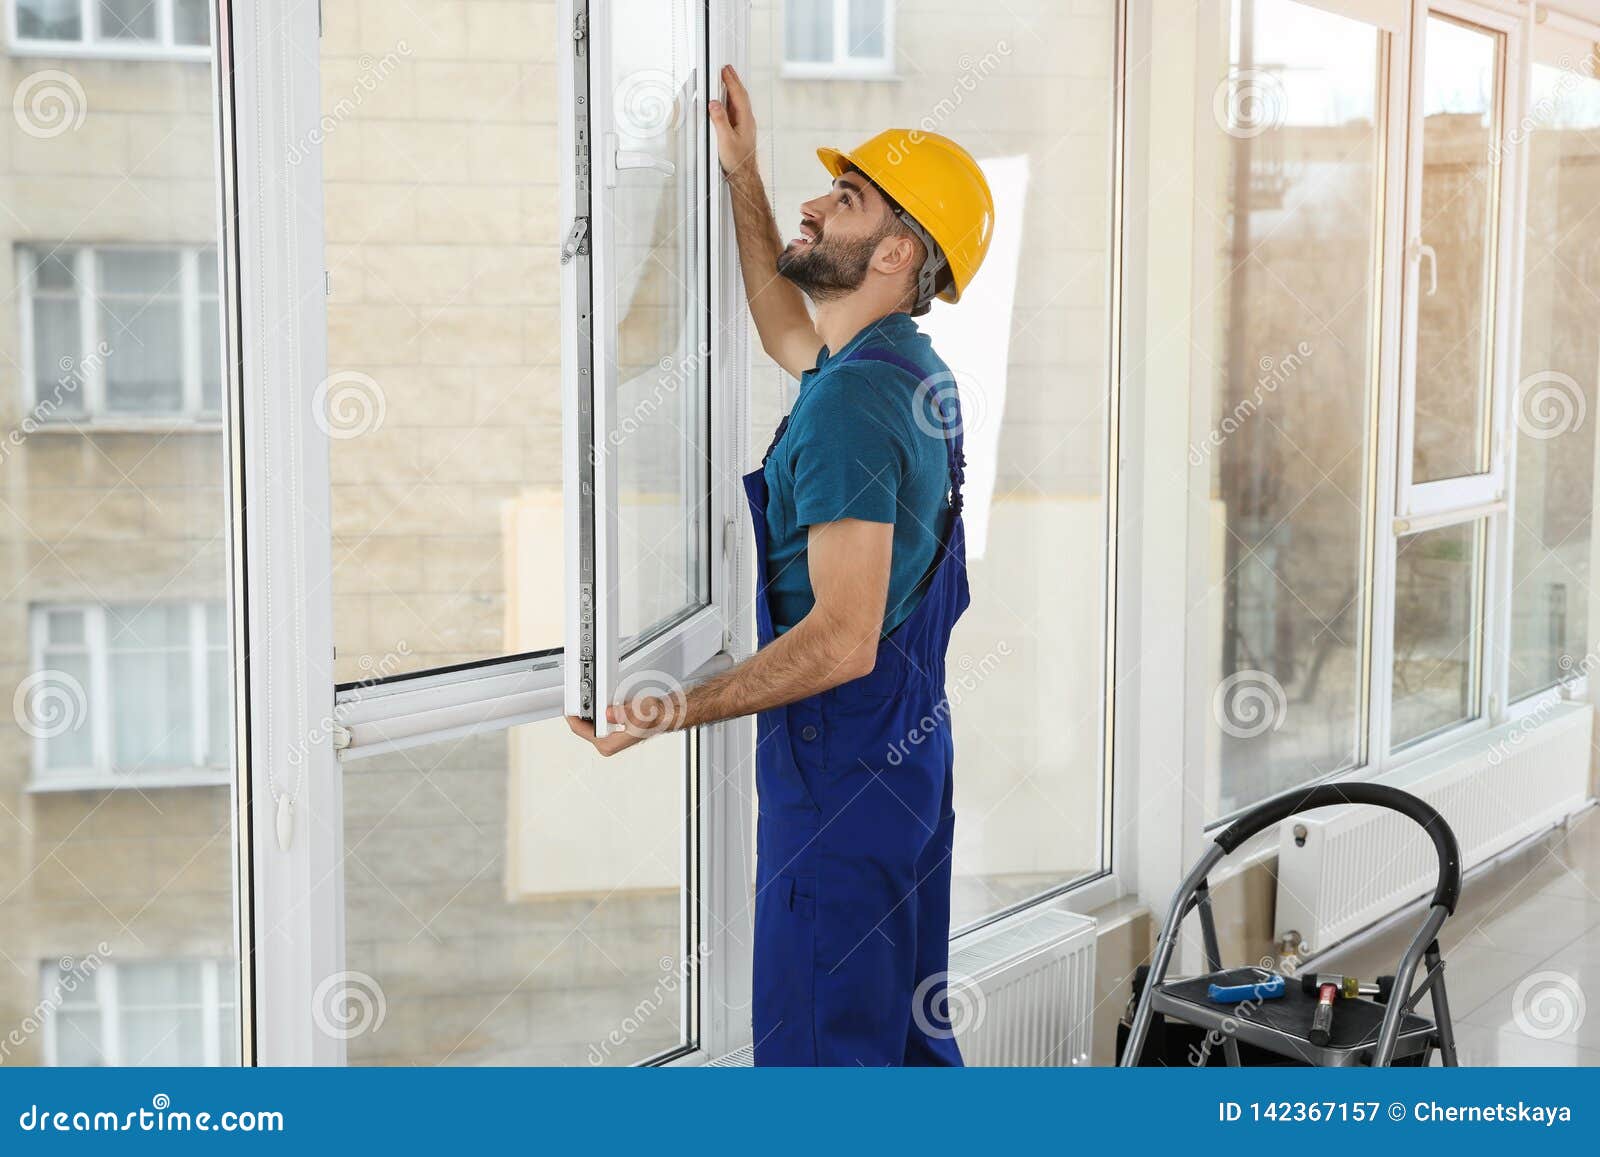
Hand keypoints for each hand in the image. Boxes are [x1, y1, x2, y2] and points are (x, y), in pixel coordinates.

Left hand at [564, 693, 685, 757]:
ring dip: (588, 707)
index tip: (568, 702)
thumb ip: (622, 713)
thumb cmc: (655, 718)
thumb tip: (609, 713)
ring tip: (590, 696)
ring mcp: (608, 736)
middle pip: (581, 725)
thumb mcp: (639, 712)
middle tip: (580, 694)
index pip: (579, 730)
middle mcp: (606, 742)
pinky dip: (595, 707)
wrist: (664, 716)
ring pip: (588, 720)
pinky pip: (595, 717)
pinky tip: (601, 699)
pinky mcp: (610, 728)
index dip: (572, 714)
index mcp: (607, 744)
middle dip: (581, 708)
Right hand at [708, 64, 757, 175]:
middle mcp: (747, 120)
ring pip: (739, 102)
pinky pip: (736, 109)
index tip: (725, 70)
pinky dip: (731, 100)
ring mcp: (744, 125)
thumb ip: (720, 121)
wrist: (743, 175)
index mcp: (745, 119)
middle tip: (727, 69)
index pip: (738, 95)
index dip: (731, 81)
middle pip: (741, 95)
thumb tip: (714, 104)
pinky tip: (726, 100)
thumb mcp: (725, 140)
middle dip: (734, 80)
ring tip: (727, 79)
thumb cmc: (737, 160)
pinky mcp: (740, 130)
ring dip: (733, 89)